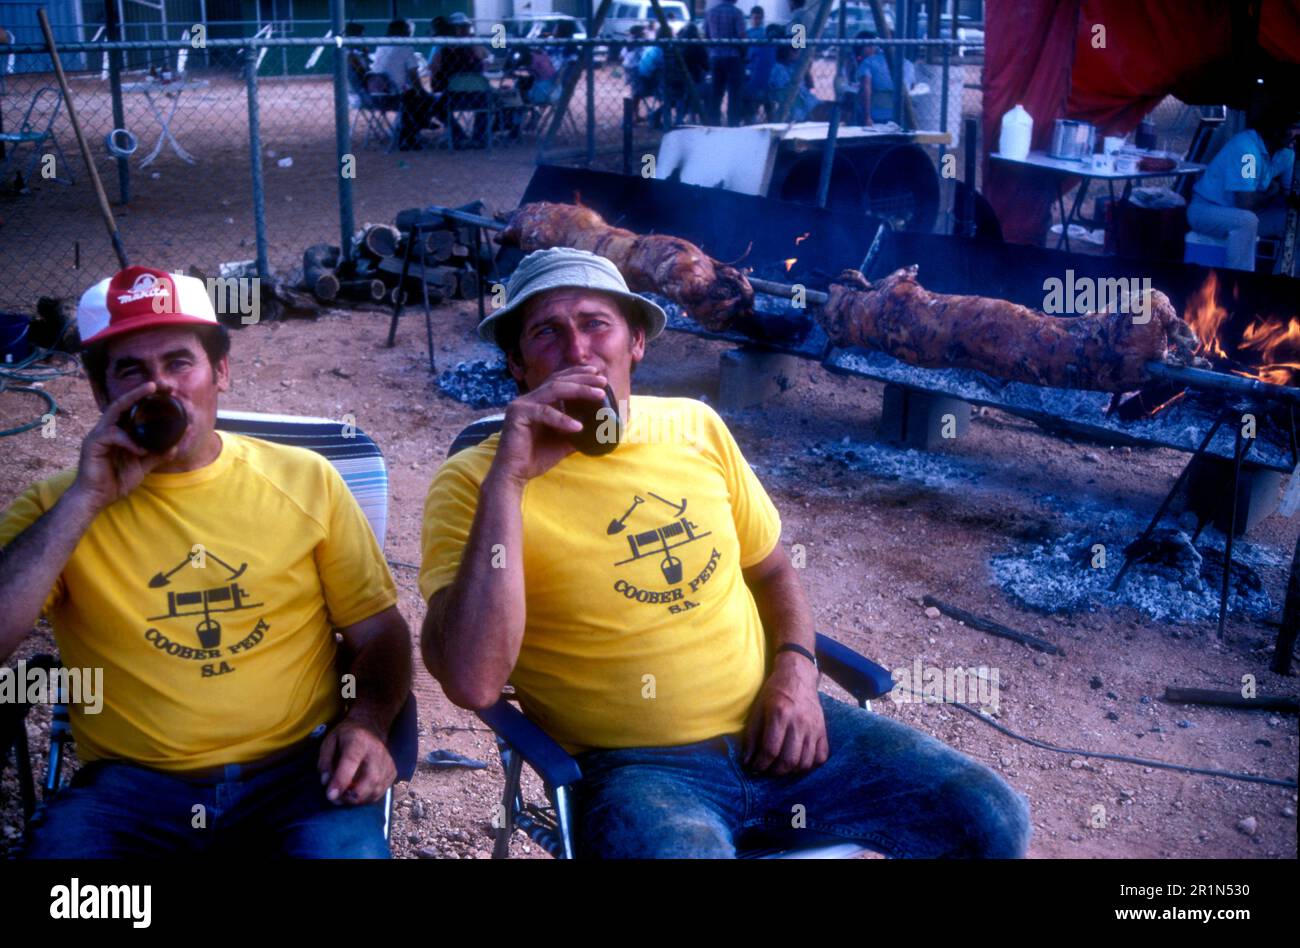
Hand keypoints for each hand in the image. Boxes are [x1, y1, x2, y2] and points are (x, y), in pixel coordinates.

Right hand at [70, 381, 179, 512]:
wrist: (97, 498)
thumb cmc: (116, 480)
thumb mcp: (142, 466)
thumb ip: (156, 455)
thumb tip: (175, 446)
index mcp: (118, 432)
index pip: (131, 411)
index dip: (144, 400)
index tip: (163, 392)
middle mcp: (107, 429)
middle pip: (122, 404)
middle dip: (138, 393)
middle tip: (156, 384)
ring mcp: (98, 435)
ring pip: (115, 411)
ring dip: (133, 401)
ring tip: (150, 393)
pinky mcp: (92, 445)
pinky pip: (113, 436)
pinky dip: (129, 441)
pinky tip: (141, 450)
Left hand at [317, 719, 396, 805]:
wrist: (371, 728)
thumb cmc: (346, 737)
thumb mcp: (329, 741)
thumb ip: (324, 761)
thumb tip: (326, 781)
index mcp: (358, 741)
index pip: (351, 761)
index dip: (341, 780)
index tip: (330, 795)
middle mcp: (377, 751)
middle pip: (371, 778)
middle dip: (353, 796)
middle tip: (337, 799)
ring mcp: (387, 762)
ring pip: (377, 788)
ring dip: (359, 800)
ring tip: (345, 796)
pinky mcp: (392, 771)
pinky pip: (381, 791)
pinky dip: (367, 798)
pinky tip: (357, 792)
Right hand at [490, 364, 608, 484]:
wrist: (515, 474)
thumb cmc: (536, 458)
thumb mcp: (563, 442)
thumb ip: (577, 432)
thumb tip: (600, 430)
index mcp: (538, 402)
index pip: (559, 381)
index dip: (577, 373)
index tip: (597, 372)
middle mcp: (529, 399)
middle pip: (558, 381)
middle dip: (583, 378)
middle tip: (603, 380)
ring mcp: (522, 405)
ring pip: (553, 390)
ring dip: (579, 390)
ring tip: (599, 394)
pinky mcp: (517, 415)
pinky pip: (544, 412)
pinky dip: (562, 419)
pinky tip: (578, 427)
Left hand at [743, 652, 827, 776]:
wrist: (798, 676)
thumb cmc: (774, 692)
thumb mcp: (758, 708)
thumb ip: (752, 736)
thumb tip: (747, 761)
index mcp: (780, 714)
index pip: (770, 750)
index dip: (760, 764)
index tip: (754, 767)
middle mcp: (799, 722)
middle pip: (789, 760)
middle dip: (775, 772)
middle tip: (766, 770)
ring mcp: (814, 727)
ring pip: (805, 762)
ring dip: (791, 771)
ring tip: (781, 767)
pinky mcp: (823, 730)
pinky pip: (821, 757)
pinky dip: (810, 765)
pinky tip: (798, 762)